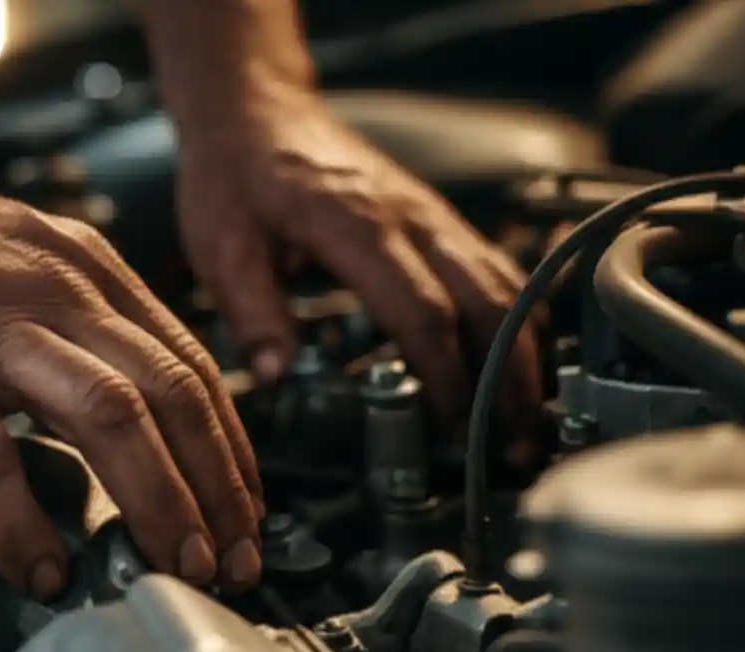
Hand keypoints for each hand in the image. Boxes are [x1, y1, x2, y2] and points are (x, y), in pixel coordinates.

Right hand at [0, 151, 263, 597]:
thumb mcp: (20, 264)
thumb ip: (80, 327)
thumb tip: (137, 411)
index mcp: (85, 269)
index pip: (190, 364)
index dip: (229, 448)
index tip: (243, 509)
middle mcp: (52, 288)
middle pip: (169, 393)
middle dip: (214, 486)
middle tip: (230, 556)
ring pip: (108, 416)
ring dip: (155, 500)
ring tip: (173, 564)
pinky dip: (21, 519)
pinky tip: (38, 567)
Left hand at [175, 88, 541, 447]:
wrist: (255, 112)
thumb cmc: (236, 175)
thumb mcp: (222, 244)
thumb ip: (252, 311)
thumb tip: (276, 375)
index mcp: (358, 225)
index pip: (424, 311)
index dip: (445, 376)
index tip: (449, 427)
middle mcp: (411, 217)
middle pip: (491, 301)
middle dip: (508, 380)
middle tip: (512, 445)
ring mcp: (431, 215)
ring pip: (507, 286)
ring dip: (522, 356)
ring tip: (521, 422)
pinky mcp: (435, 220)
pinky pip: (495, 271)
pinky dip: (514, 322)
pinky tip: (510, 366)